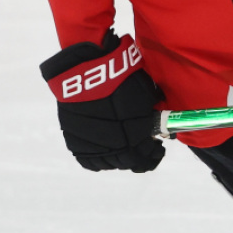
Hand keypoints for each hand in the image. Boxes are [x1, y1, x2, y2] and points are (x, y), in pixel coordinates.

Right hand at [40, 31, 164, 171]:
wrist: (88, 68)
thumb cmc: (122, 78)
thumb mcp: (146, 95)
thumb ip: (151, 114)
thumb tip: (158, 120)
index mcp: (136, 136)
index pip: (147, 158)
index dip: (153, 156)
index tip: (157, 149)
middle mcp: (115, 146)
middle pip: (127, 163)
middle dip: (137, 157)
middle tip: (140, 148)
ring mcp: (93, 144)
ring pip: (107, 163)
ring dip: (117, 159)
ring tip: (121, 149)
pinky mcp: (74, 140)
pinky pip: (87, 159)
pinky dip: (96, 158)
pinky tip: (103, 151)